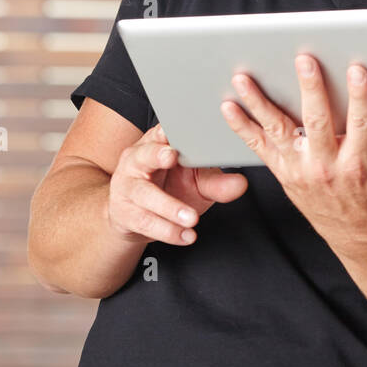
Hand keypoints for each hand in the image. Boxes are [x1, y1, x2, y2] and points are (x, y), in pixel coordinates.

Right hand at [107, 124, 247, 245]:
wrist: (137, 216)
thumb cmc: (170, 187)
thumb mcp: (196, 181)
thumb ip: (217, 182)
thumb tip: (241, 183)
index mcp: (156, 144)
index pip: (160, 132)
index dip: (166, 130)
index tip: (174, 131)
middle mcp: (137, 160)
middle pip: (144, 155)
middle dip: (156, 154)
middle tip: (172, 156)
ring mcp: (128, 186)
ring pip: (145, 193)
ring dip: (169, 206)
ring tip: (191, 218)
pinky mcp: (125, 211)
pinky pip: (145, 220)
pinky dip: (167, 230)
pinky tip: (186, 235)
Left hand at [220, 55, 366, 246]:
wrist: (356, 233)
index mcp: (362, 164)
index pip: (363, 125)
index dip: (362, 96)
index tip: (359, 68)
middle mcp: (328, 167)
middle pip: (318, 122)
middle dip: (311, 89)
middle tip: (304, 58)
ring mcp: (301, 169)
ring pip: (279, 131)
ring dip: (260, 103)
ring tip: (245, 76)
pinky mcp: (283, 171)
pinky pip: (258, 146)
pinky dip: (241, 125)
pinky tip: (227, 103)